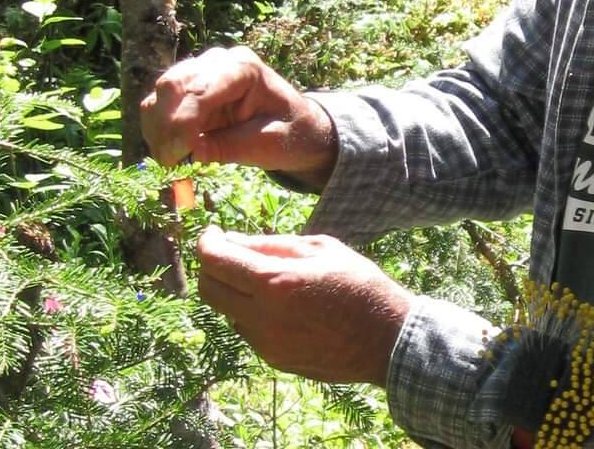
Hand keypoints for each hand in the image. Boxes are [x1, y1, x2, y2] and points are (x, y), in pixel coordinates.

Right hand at [140, 45, 337, 187]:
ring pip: (160, 95)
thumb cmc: (290, 133)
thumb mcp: (269, 144)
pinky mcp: (189, 91)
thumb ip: (230, 147)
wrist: (298, 128)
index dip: (181, 124)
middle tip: (171, 166)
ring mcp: (201, 73)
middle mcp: (218, 62)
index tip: (177, 159)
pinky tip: (173, 154)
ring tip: (173, 164)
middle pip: (172, 85)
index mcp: (244, 68)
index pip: (199, 89)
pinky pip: (160, 107)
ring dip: (158, 132)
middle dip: (165, 128)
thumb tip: (189, 156)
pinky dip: (158, 132)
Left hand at [196, 226, 411, 386]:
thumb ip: (274, 244)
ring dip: (232, 290)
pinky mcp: (273, 360)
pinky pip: (248, 330)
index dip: (207, 243)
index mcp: (275, 282)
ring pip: (226, 312)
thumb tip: (234, 241)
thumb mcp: (321, 248)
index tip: (213, 233)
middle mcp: (261, 318)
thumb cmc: (358, 283)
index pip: (217, 261)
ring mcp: (265, 344)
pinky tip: (279, 302)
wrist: (385, 339)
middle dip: (210, 267)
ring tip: (261, 276)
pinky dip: (251, 311)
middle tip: (227, 252)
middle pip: (209, 291)